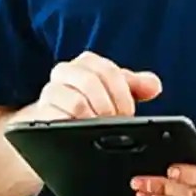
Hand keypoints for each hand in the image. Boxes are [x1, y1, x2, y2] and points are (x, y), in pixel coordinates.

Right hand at [24, 51, 161, 120]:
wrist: (54, 126)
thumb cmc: (89, 106)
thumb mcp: (113, 94)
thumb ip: (135, 86)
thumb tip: (154, 86)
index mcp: (86, 63)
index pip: (108, 70)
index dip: (122, 93)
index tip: (128, 111)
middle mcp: (64, 71)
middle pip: (91, 83)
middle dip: (109, 107)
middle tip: (115, 123)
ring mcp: (50, 92)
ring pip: (77, 102)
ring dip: (93, 120)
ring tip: (99, 130)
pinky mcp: (40, 113)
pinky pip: (59, 118)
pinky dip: (75, 126)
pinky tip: (81, 133)